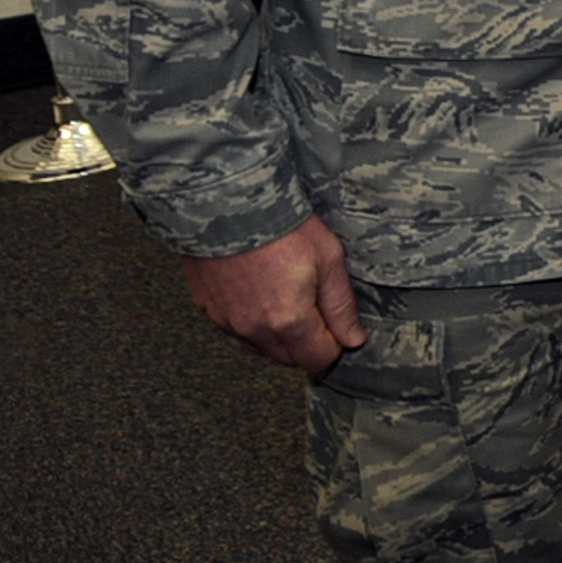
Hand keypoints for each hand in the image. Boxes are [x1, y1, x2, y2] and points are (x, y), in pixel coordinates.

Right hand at [184, 215, 363, 373]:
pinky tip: (260, 291)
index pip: (318, 359)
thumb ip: (340, 306)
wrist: (226, 203)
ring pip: (262, 347)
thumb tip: (353, 340)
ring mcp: (227, 322)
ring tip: (286, 293)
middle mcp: (253, 330)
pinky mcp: (208, 309)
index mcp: (287, 321)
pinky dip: (253, 321)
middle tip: (314, 303)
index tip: (337, 322)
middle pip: (289, 358)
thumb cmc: (281, 226)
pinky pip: (238, 330)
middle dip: (307, 342)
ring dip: (279, 334)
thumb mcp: (328, 259)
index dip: (334, 344)